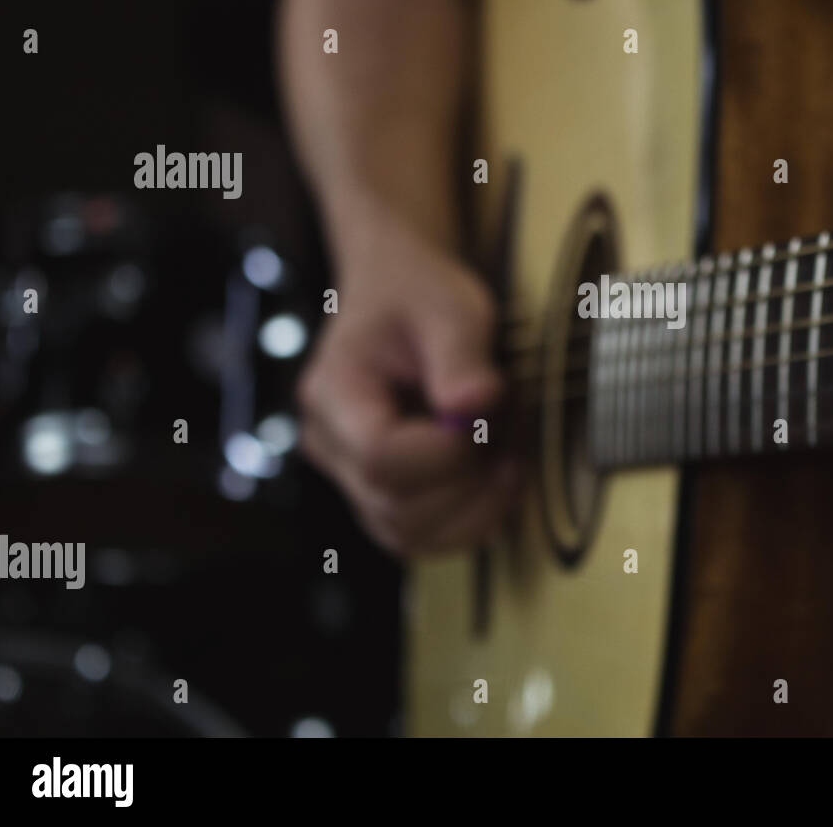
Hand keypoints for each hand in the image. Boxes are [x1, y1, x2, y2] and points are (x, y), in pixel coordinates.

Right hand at [297, 208, 518, 555]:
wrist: (396, 293)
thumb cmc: (419, 295)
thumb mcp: (451, 307)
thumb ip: (462, 356)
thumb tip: (473, 407)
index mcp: (334, 392)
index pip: (380, 456)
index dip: (447, 451)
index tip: (488, 410)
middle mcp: (328, 445)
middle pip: (396, 506)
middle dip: (469, 478)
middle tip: (504, 423)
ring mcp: (349, 478)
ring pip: (409, 535)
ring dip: (475, 506)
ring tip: (503, 449)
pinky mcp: (379, 496)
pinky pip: (420, 538)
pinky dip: (469, 521)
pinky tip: (496, 477)